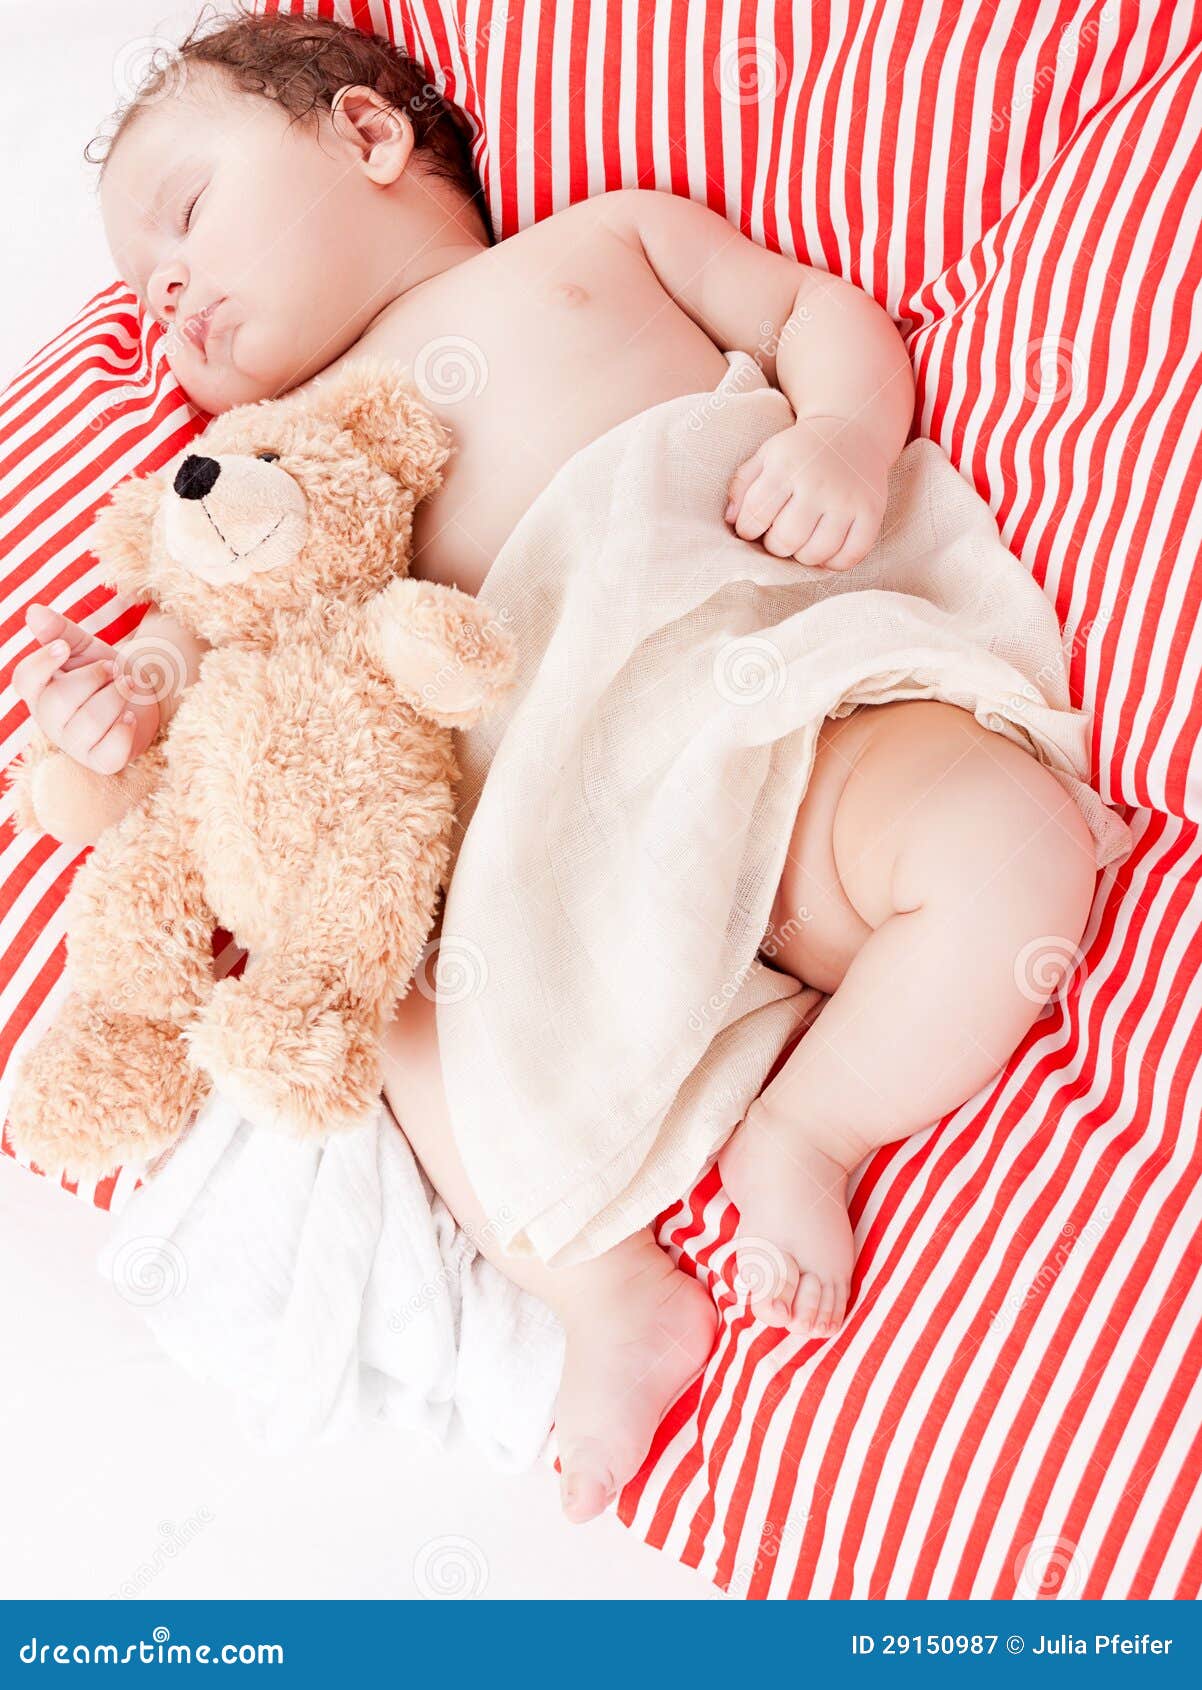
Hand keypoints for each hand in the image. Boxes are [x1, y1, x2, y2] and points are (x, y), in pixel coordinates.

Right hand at [12, 604, 160, 774]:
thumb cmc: (107, 671)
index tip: (64, 647)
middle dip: (92, 677)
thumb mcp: (86, 647)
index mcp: (40, 690)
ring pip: (88, 724)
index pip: (25, 680)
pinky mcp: (102, 760)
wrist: (144, 693)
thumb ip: (61, 631)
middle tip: (112, 667)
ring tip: (129, 684)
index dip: (41, 664)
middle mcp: (52, 720)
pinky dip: (124, 730)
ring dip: (115, 697)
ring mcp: (76, 744)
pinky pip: (110, 752)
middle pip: (58, 702)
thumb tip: (34, 612)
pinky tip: (130, 716)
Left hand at [724, 416, 889, 569]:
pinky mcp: (871, 512)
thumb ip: (743, 485)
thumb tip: (731, 520)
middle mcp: (817, 483)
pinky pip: (850, 556)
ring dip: (803, 556)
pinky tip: (826, 550)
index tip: (753, 528)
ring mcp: (847, 499)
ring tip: (802, 542)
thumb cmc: (801, 451)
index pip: (755, 516)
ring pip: (816, 553)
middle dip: (776, 546)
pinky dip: (834, 563)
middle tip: (779, 536)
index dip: (748, 530)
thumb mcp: (767, 456)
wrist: (853, 430)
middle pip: (786, 540)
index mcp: (785, 466)